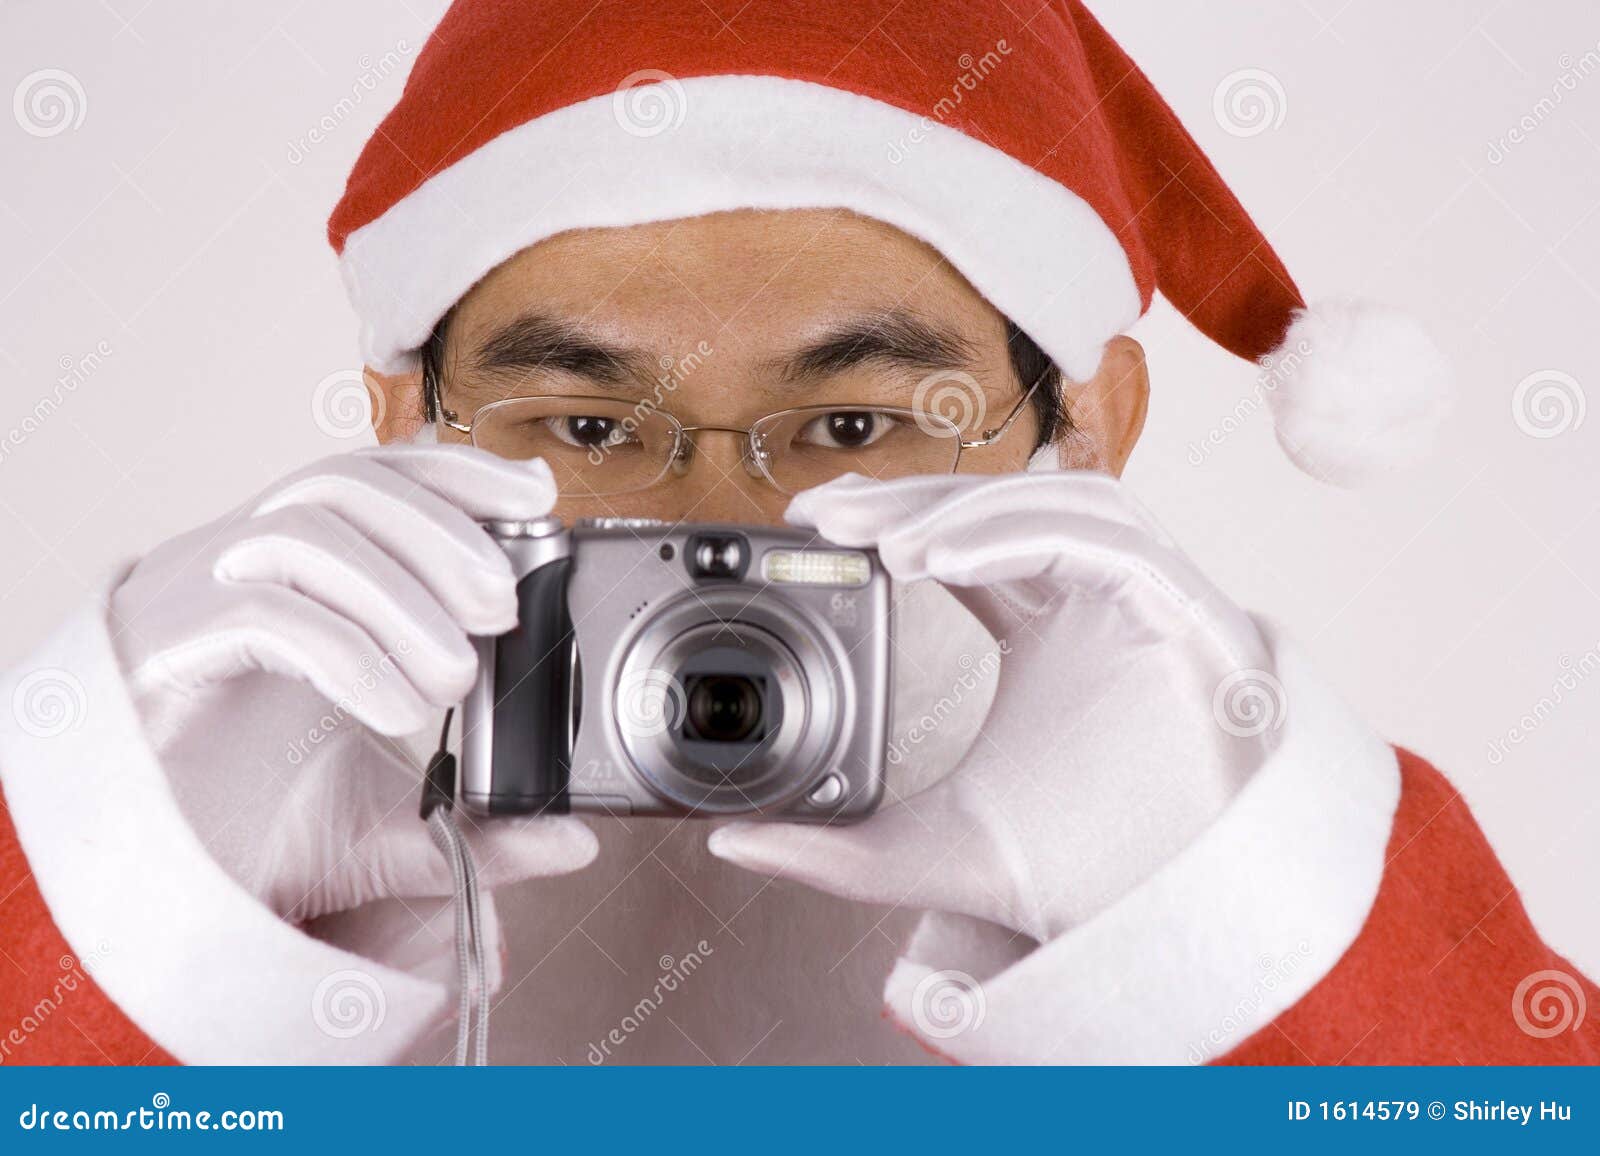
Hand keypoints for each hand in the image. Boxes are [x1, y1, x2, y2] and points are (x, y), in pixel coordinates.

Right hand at [107, 444, 596, 928]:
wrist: (135, 873)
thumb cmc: (246, 816)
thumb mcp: (384, 819)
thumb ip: (478, 827)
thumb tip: (575, 839)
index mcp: (296, 570)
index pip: (380, 476)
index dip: (461, 471)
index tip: (538, 497)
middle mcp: (241, 560)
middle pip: (345, 483)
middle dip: (442, 532)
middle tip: (505, 607)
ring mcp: (194, 594)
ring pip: (305, 533)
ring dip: (400, 596)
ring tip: (455, 677)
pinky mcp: (158, 645)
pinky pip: (258, 612)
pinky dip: (345, 653)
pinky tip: (394, 708)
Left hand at [709, 471, 1277, 942]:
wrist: (1155, 928)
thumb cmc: (1070, 877)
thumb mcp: (924, 847)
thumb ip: (833, 847)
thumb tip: (731, 839)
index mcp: (1039, 628)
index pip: (962, 541)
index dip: (894, 520)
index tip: (816, 526)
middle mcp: (1090, 600)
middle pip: (1000, 505)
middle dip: (912, 501)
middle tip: (826, 516)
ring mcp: (1140, 597)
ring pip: (1054, 502)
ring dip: (965, 509)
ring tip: (881, 546)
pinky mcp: (1180, 606)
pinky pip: (1100, 538)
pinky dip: (1017, 534)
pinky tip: (939, 560)